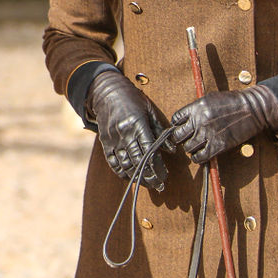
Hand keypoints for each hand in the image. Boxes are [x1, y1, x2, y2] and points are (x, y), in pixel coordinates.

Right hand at [86, 66, 168, 189]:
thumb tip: (172, 149)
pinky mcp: (105, 142)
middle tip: (159, 185)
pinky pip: (113, 162)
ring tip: (148, 184)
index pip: (149, 151)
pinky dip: (122, 172)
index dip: (157, 166)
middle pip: (138, 161)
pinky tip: (130, 177)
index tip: (165, 176)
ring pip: (125, 164)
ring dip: (137, 177)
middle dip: (149, 176)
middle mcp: (124, 134)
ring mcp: (113, 139)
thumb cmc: (132, 99)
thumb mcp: (150, 110)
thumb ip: (161, 129)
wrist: (106, 92)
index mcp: (137, 124)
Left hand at [169, 85, 277, 164]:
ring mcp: (208, 134)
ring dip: (191, 148)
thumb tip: (186, 119)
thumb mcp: (211, 99)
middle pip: (178, 136)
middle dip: (181, 138)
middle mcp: (199, 121)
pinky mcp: (218, 145)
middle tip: (188, 139)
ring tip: (197, 146)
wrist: (253, 108)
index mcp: (196, 107)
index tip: (182, 128)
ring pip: (188, 148)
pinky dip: (198, 158)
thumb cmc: (234, 102)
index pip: (176, 120)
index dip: (178, 125)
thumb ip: (197, 109)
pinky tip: (202, 154)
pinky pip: (199, 157)